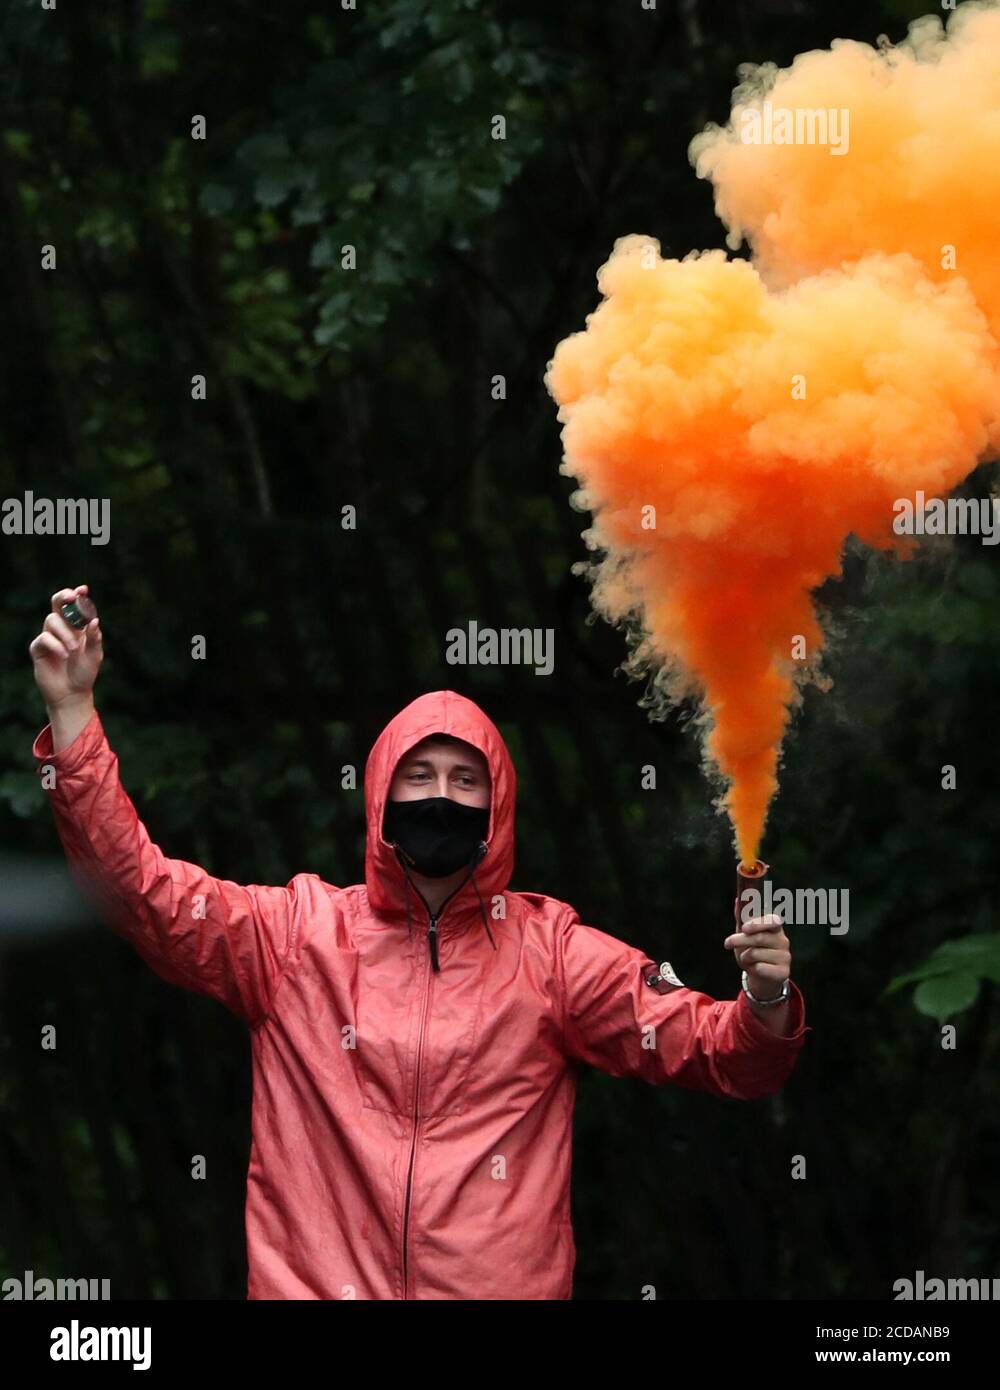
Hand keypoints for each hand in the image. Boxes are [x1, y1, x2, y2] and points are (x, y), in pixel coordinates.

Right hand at [29, 585, 103, 712]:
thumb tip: (94, 621)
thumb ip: (95, 638)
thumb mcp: (95, 655)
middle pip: (57, 604)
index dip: (77, 595)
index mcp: (77, 627)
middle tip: (71, 598)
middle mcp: (62, 628)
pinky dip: (55, 644)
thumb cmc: (85, 673)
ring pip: (52, 620)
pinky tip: (64, 655)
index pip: (74, 606)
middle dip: (63, 597)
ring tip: (73, 649)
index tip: (83, 589)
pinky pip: (44, 638)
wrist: (72, 693)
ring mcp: (49, 637)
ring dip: (64, 632)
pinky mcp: (39, 648)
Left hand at [723, 913, 790, 1000]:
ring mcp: (785, 956)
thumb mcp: (745, 934)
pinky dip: (752, 969)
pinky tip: (756, 969)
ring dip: (745, 957)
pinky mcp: (784, 972)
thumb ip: (742, 917)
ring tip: (747, 959)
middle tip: (727, 943)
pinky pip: (760, 968)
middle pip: (759, 938)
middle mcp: (783, 941)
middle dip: (739, 940)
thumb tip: (738, 900)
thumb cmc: (752, 951)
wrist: (760, 977)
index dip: (758, 923)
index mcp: (775, 928)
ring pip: (756, 954)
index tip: (744, 928)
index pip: (773, 921)